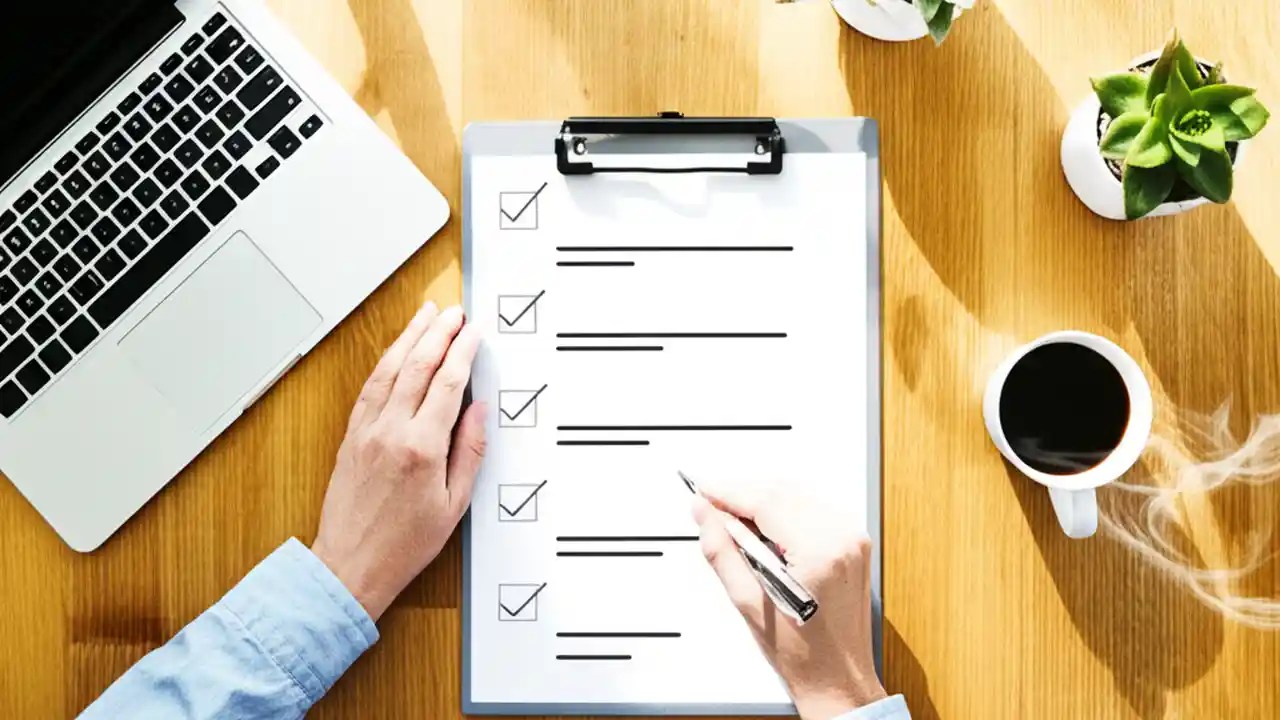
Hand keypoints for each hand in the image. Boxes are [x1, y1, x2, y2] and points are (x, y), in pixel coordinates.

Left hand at [311, 302, 485, 620]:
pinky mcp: (350, 437)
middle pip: (418, 366)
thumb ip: (469, 452)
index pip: (448, 383)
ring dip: (409, 337)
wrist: (349, 566)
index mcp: (421, 447)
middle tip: (453, 313)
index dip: (463, 352)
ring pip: (389, 369)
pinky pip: (369, 388)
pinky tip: (396, 351)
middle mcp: (390, 431)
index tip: (473, 334)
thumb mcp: (454, 504)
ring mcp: (366, 431)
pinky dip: (385, 363)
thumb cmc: (403, 545)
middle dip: (438, 332)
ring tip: (424, 316)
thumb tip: (479, 412)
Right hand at [692, 478, 885, 719]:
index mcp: (821, 553)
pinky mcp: (855, 543)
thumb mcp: (748, 602)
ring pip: (797, 496)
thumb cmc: (803, 654)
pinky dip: (784, 512)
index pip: (766, 502)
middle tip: (711, 508)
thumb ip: (722, 550)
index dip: (729, 493)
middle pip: (782, 493)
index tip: (704, 492)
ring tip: (734, 524)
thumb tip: (705, 513)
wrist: (838, 679)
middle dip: (743, 495)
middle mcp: (843, 539)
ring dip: (763, 502)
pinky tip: (764, 532)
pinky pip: (813, 510)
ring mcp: (853, 539)